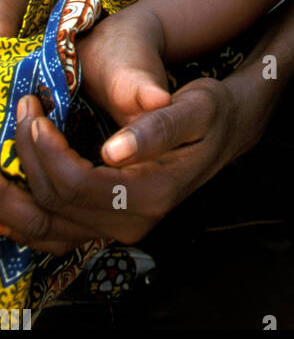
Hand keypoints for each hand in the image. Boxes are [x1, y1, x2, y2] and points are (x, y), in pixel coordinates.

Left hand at [0, 81, 239, 251]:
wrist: (226, 129)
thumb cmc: (210, 112)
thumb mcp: (195, 106)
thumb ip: (157, 128)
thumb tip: (115, 150)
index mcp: (150, 193)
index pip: (77, 183)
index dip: (47, 150)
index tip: (35, 110)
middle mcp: (131, 221)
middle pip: (56, 205)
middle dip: (27, 159)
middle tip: (22, 113)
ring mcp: (118, 227)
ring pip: (48, 228)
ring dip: (13, 201)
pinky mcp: (107, 222)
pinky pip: (56, 232)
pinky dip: (24, 218)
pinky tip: (6, 200)